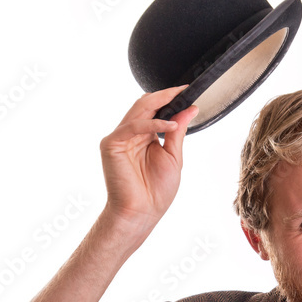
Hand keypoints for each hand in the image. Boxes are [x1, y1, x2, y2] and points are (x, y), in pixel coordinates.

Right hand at [99, 86, 198, 232]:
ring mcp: (119, 138)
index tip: (188, 91)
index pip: (155, 110)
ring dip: (160, 102)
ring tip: (179, 98)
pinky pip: (133, 126)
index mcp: (144, 136)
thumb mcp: (173, 156)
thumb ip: (178, 131)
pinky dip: (152, 123)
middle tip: (185, 89)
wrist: (142, 212)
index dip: (170, 99)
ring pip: (138, 109)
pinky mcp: (111, 144)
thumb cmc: (156, 191)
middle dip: (166, 95)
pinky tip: (170, 125)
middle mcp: (130, 134)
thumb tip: (190, 109)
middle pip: (145, 105)